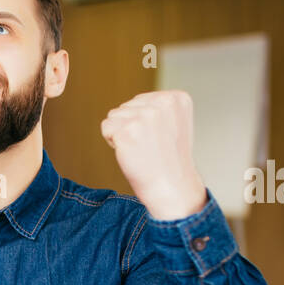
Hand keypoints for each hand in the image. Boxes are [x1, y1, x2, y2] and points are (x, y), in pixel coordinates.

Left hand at [101, 90, 206, 220]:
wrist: (171, 186)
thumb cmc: (168, 160)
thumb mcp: (173, 123)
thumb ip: (157, 107)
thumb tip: (129, 106)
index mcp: (177, 98)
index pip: (141, 100)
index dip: (143, 121)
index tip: (159, 137)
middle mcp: (162, 103)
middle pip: (126, 106)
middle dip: (131, 126)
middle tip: (149, 146)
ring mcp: (144, 116)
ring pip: (114, 116)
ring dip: (122, 134)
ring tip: (141, 149)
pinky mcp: (127, 130)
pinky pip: (106, 128)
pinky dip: (113, 142)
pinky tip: (131, 153)